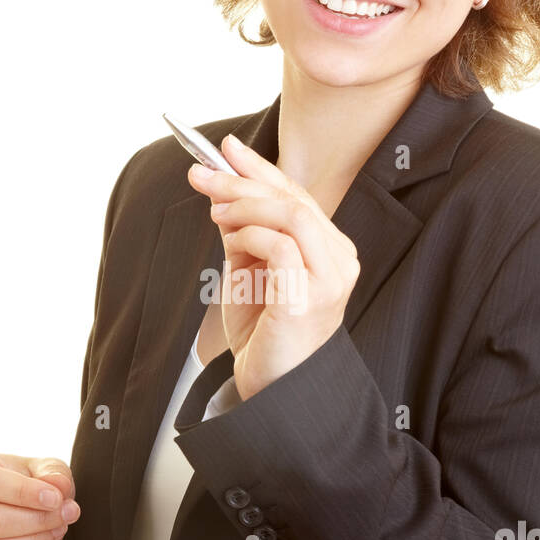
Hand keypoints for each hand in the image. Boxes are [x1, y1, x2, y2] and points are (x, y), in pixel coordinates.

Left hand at [186, 134, 359, 398]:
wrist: (272, 390)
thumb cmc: (264, 335)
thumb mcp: (249, 272)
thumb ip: (245, 234)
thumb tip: (223, 193)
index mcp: (329, 250)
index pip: (297, 196)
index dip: (261, 169)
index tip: (225, 149)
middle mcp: (338, 259)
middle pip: (294, 199)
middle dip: (243, 180)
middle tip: (201, 174)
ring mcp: (330, 278)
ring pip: (292, 214)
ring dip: (245, 204)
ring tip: (215, 212)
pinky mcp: (311, 297)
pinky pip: (281, 246)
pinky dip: (250, 235)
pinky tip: (231, 242)